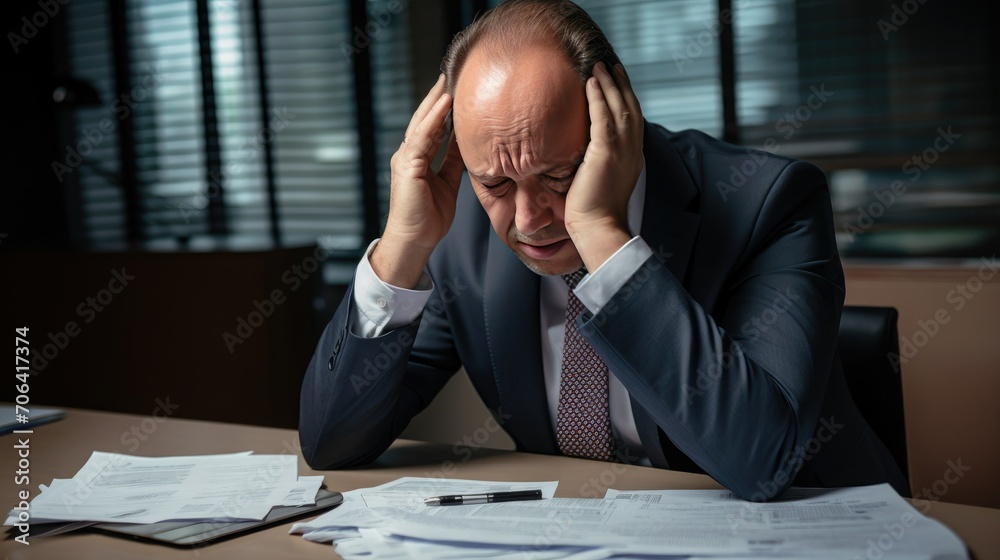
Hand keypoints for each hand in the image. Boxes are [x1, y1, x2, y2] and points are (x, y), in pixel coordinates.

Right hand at [373, 74, 464, 287]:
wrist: (415, 240)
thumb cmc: (430, 218)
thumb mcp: (449, 183)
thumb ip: (454, 162)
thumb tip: (467, 143)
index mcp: (417, 159)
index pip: (431, 127)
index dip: (442, 109)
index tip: (455, 91)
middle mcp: (408, 155)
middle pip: (424, 119)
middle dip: (437, 97)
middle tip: (449, 75)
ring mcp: (405, 159)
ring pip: (422, 123)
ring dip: (435, 102)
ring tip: (448, 82)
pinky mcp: (407, 166)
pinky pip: (422, 137)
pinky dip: (434, 119)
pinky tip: (445, 104)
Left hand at [564, 62, 644, 271]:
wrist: (598, 228)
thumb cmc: (594, 212)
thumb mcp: (600, 180)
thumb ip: (598, 162)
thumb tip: (583, 154)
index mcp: (633, 157)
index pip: (633, 120)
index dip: (626, 98)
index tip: (618, 81)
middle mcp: (632, 150)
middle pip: (631, 107)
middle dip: (621, 84)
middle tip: (611, 65)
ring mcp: (622, 151)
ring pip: (620, 107)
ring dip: (609, 84)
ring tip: (599, 66)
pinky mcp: (606, 153)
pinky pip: (604, 117)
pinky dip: (598, 97)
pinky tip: (591, 83)